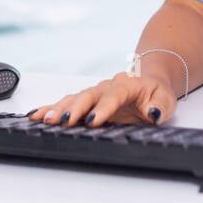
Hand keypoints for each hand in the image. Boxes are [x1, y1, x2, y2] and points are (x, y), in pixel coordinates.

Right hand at [24, 71, 176, 126]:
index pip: (113, 95)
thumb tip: (152, 113)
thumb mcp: (166, 100)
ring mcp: (94, 92)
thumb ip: (160, 106)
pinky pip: (67, 102)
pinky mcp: (86, 100)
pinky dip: (51, 108)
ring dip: (58, 109)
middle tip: (62, 121)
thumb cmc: (156, 94)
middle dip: (74, 108)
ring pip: (74, 98)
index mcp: (126, 84)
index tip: (93, 121)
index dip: (103, 108)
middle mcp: (106, 86)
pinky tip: (36, 115)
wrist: (149, 81)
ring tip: (44, 119)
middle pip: (88, 95)